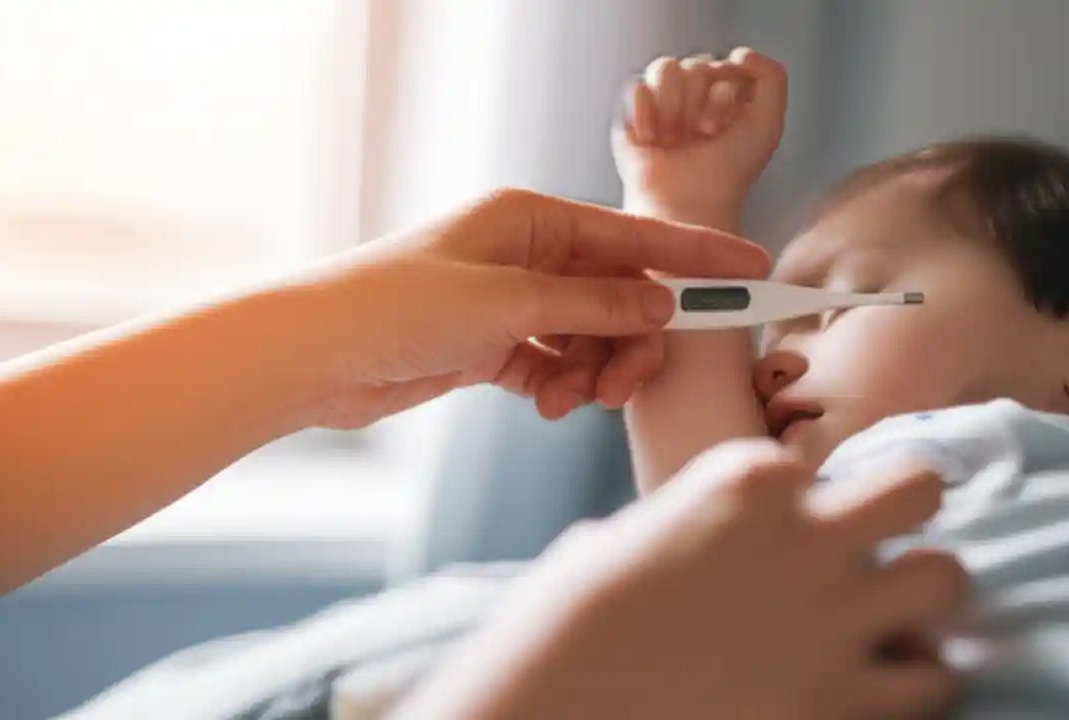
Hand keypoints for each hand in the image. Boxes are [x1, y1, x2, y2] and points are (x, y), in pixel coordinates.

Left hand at [307, 188, 769, 427]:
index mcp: (531, 219)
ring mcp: (509, 302)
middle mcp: (526, 255)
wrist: (317, 353)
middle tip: (629, 382)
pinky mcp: (491, 346)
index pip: (633, 236)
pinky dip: (561, 385)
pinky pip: (553, 364)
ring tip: (573, 400)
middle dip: (632, 340)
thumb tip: (660, 302)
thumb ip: (591, 303)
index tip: (751, 272)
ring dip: (593, 371)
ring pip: (588, 336)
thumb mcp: (508, 300)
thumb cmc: (398, 304)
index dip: (696, 257)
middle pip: (617, 295)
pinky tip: (551, 404)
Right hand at [395, 442, 967, 719]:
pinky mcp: (846, 700)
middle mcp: (807, 535)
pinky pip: (934, 679)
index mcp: (745, 480)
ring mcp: (835, 618)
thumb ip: (685, 523)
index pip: (814, 459)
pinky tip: (869, 683)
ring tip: (880, 615)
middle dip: (903, 509)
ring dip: (918, 595)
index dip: (796, 496)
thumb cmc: (566, 619)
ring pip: (947, 577)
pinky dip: (912, 680)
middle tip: (870, 542)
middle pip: (918, 487)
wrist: (562, 706)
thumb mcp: (621, 542)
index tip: (773, 525)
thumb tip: (686, 538)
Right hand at [614, 47, 787, 224]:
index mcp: (727, 96)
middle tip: (700, 137)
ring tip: (674, 139)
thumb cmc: (727, 175)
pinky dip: (645, 113)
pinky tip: (652, 140)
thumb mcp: (767, 126)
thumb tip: (740, 53)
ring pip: (664, 67)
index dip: (725, 95)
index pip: (725, 64)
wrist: (685, 207)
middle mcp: (695, 98)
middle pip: (695, 64)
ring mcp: (663, 105)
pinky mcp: (632, 117)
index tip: (724, 129)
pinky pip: (635, 86)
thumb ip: (772, 78)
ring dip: (673, 107)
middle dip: (699, 104)